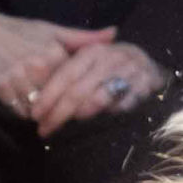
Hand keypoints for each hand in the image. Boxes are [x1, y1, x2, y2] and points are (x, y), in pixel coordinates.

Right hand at [0, 0, 103, 117]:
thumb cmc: (14, 29)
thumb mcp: (50, 29)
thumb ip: (82, 37)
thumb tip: (114, 34)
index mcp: (54, 52)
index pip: (77, 84)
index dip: (82, 96)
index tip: (86, 102)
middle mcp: (39, 66)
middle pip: (61, 101)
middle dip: (65, 110)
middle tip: (68, 115)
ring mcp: (19, 78)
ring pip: (41, 110)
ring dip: (45, 115)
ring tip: (48, 114)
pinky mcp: (1, 89)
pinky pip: (21, 112)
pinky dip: (25, 113)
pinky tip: (27, 107)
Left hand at [28, 39, 163, 132]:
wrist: (146, 60)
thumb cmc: (107, 63)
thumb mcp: (88, 57)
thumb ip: (65, 70)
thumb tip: (40, 87)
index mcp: (91, 52)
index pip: (65, 76)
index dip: (48, 96)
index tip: (35, 115)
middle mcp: (108, 60)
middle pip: (78, 91)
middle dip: (58, 113)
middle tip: (44, 129)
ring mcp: (127, 72)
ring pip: (99, 98)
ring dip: (81, 114)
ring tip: (66, 128)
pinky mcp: (143, 86)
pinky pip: (123, 105)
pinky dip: (108, 115)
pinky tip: (95, 124)